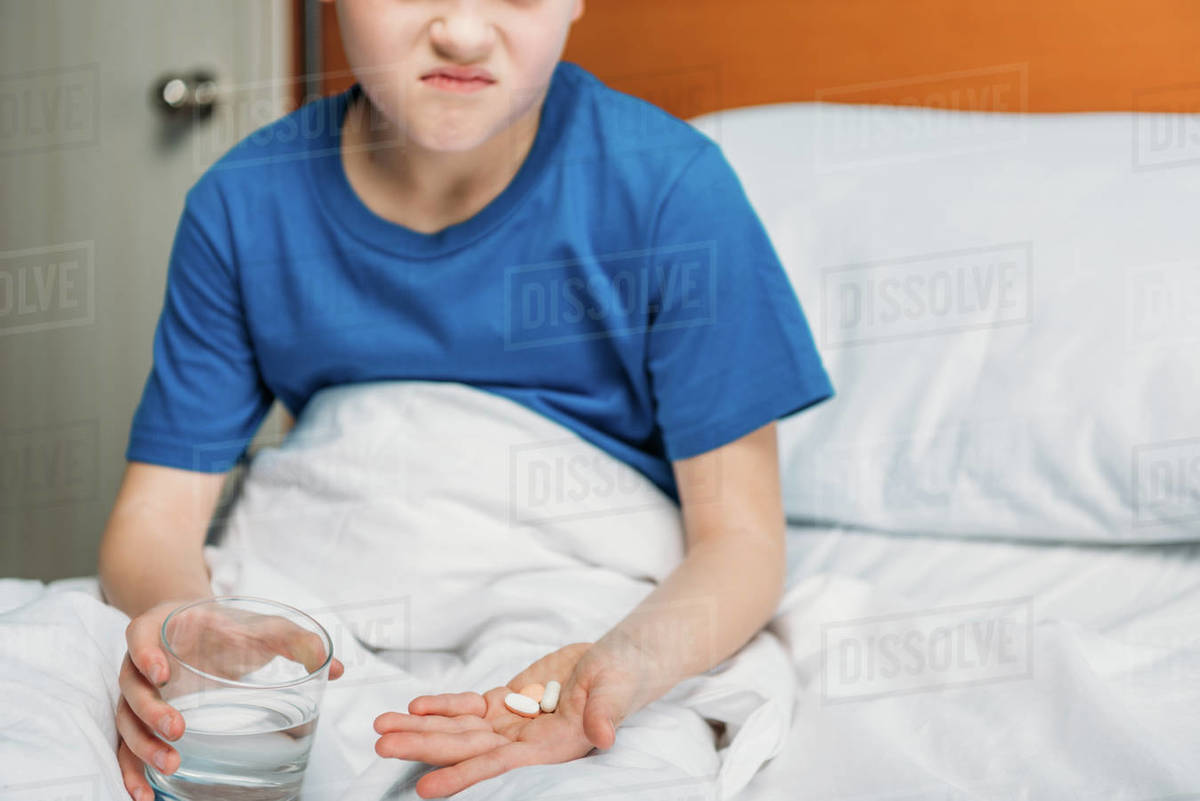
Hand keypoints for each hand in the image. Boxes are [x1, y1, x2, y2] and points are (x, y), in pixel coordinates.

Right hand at [116, 598, 345, 800]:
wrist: (201, 628)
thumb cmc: (229, 627)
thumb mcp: (263, 627)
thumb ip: (296, 641)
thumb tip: (335, 667)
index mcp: (164, 627)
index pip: (140, 635)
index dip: (146, 653)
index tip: (163, 672)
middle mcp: (141, 661)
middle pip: (132, 686)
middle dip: (151, 711)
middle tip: (179, 728)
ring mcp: (139, 692)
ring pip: (125, 720)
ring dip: (142, 745)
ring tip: (172, 764)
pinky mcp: (142, 719)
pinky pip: (125, 746)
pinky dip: (131, 770)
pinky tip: (144, 795)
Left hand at [374, 639, 652, 797]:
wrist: (620, 659)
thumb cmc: (624, 676)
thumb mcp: (618, 689)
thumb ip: (607, 712)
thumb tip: (605, 736)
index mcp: (552, 747)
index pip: (499, 765)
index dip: (462, 775)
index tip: (425, 788)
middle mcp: (526, 741)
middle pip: (466, 746)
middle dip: (423, 746)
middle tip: (382, 744)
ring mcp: (512, 722)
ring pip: (459, 728)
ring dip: (420, 729)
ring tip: (381, 727)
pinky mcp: (507, 702)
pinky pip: (468, 707)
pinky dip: (441, 706)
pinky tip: (414, 706)